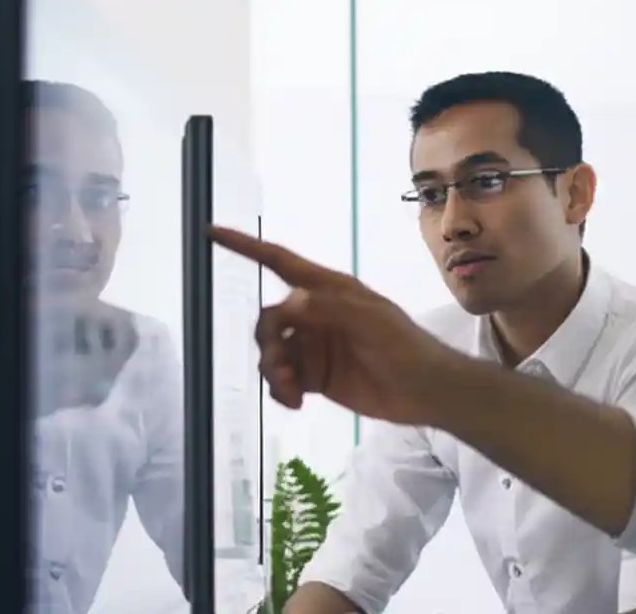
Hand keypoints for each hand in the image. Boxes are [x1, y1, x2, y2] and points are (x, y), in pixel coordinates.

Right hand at [209, 225, 450, 423]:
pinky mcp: (316, 376)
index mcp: (330, 290)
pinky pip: (282, 379)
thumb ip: (330, 310)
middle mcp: (318, 314)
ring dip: (273, 370)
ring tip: (290, 391)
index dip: (245, 246)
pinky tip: (295, 403)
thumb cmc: (405, 346)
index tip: (210, 232)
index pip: (280, 261)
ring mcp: (315, 345)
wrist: (425, 391)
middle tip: (281, 366)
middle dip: (268, 341)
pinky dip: (280, 390)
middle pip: (270, 319)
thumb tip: (289, 302)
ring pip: (272, 351)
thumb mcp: (372, 322)